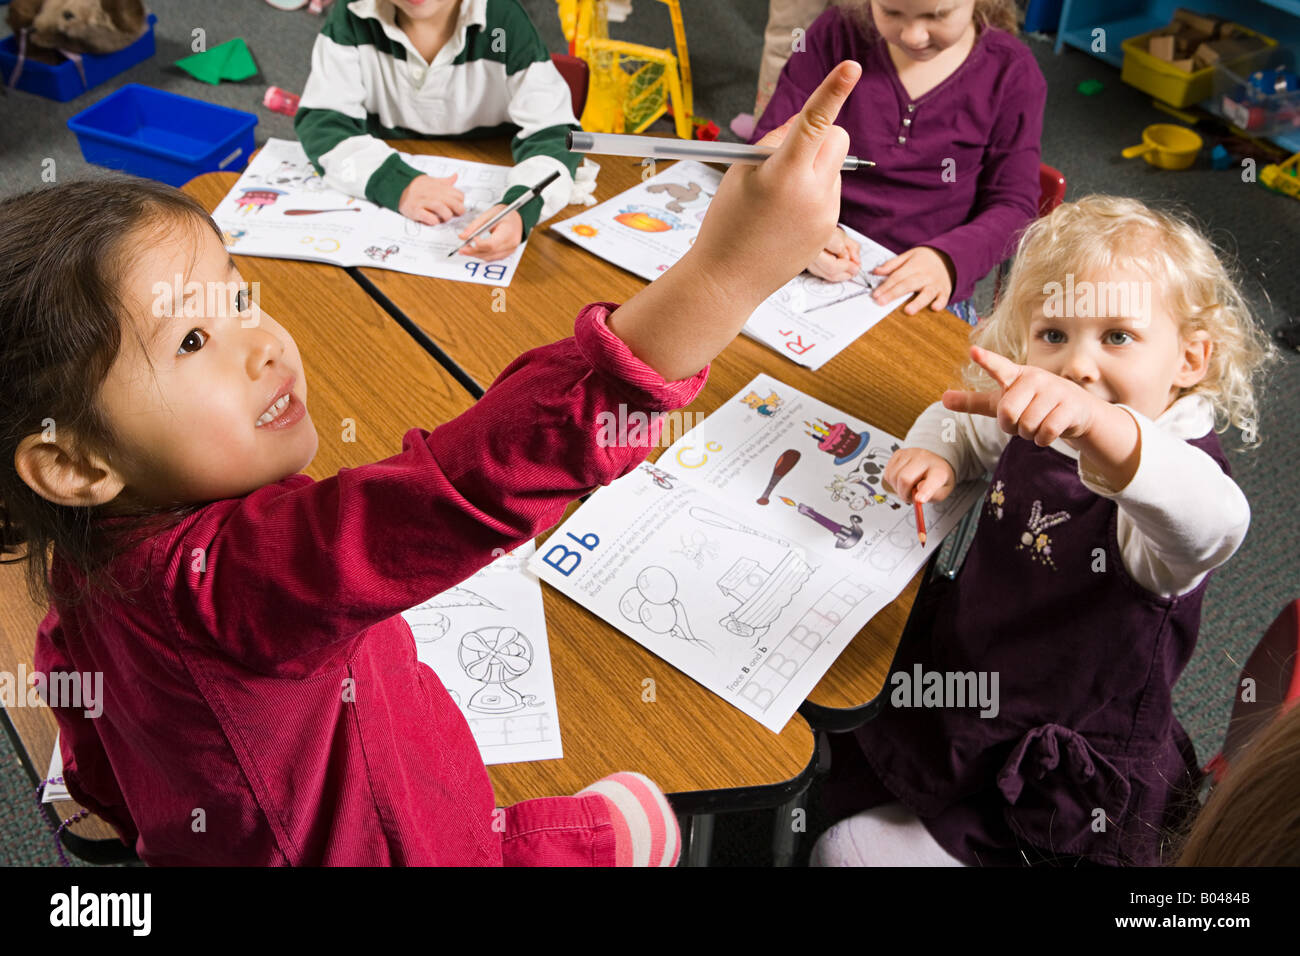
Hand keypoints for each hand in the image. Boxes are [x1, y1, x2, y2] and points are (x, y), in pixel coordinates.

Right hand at [398, 174, 465, 224]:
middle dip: (458, 210)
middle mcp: (431, 193)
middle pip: (452, 202)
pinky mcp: (415, 210)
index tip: (457, 206)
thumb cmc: (417, 187)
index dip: (460, 202)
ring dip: (446, 215)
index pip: (457, 194)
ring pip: (441, 208)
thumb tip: (456, 176)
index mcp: (438, 186)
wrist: (397, 188)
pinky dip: (434, 221)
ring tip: (445, 218)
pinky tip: (434, 221)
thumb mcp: (431, 181)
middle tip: (456, 214)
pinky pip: (428, 217)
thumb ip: (445, 182)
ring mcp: (422, 201)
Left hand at [457, 206, 522, 260]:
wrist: (518, 217)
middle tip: (461, 249)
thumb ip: (475, 226)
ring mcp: (510, 251)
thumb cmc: (506, 214)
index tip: (470, 239)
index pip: (492, 244)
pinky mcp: (507, 254)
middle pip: (489, 252)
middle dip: (473, 251)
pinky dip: (482, 255)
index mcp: (509, 232)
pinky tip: (474, 251)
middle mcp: (511, 244)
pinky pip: (492, 258)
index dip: (479, 244)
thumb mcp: (489, 214)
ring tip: (465, 250)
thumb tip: (462, 236)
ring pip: (490, 258)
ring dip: (476, 255)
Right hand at [605, 60, 860, 382]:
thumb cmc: (727, 222)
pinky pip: (829, 192)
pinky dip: (812, 192)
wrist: (728, 280)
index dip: (832, 91)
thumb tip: (803, 128)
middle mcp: (811, 193)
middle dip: (820, 133)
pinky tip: (785, 215)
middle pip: (836, 137)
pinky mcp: (830, 228)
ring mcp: (826, 213)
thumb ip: (774, 144)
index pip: (813, 122)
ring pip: (833, 165)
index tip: (851, 68)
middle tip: (786, 152)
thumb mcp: (741, 173)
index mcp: (782, 175)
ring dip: (812, 167)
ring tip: (777, 197)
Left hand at [872, 246, 954, 313]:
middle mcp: (925, 275)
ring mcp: (935, 284)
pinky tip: (934, 308)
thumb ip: (892, 264)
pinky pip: (944, 298)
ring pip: (926, 293)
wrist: (948, 258)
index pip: (898, 276)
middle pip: (908, 285)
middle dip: (894, 294)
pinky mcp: (945, 291)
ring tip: (908, 310)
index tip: (875, 294)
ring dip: (917, 302)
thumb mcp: (909, 256)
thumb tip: (876, 272)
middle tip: (882, 302)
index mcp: (915, 266)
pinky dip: (940, 303)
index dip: (886, 286)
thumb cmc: (925, 259)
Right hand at [882, 448, 955, 504]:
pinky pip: (887, 473)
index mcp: (939, 470)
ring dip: (897, 488)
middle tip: (909, 497)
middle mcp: (924, 458)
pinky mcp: (898, 453)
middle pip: (905, 478)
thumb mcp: (941, 492)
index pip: (932, 480)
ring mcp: (910, 454)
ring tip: (906, 487)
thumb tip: (918, 495)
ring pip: (893, 476)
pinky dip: (892, 481)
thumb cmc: (935, 479)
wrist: (932, 463)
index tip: (920, 499)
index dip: (925, 491)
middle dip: (903, 493)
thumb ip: (933, 496)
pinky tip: (900, 480)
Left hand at [942, 345, 1101, 446]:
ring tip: (1038, 422)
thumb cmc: (1032, 403)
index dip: (986, 360)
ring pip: (1027, 426)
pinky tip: (1049, 430)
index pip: (998, 367)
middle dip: (1011, 426)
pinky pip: (1045, 433)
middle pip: (1008, 413)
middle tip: (1021, 420)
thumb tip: (942, 399)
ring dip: (1028, 434)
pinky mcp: (1069, 406)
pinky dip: (1043, 439)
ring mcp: (1054, 390)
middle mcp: (1034, 378)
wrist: (1076, 410)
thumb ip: (973, 401)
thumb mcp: (1001, 401)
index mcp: (1015, 375)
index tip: (973, 351)